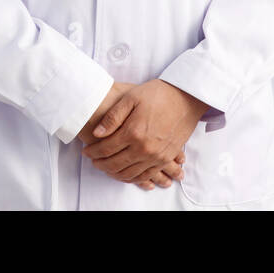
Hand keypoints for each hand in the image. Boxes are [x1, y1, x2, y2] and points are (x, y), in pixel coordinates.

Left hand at [81, 79, 208, 184]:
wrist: (186, 98)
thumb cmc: (158, 94)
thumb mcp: (131, 98)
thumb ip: (113, 117)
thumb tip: (96, 133)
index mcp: (133, 132)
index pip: (106, 149)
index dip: (93, 152)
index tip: (86, 151)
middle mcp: (144, 148)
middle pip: (115, 164)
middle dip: (101, 164)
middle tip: (93, 161)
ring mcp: (156, 156)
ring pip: (130, 173)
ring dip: (115, 173)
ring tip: (106, 168)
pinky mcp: (166, 158)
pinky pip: (146, 175)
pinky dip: (134, 178)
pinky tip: (126, 174)